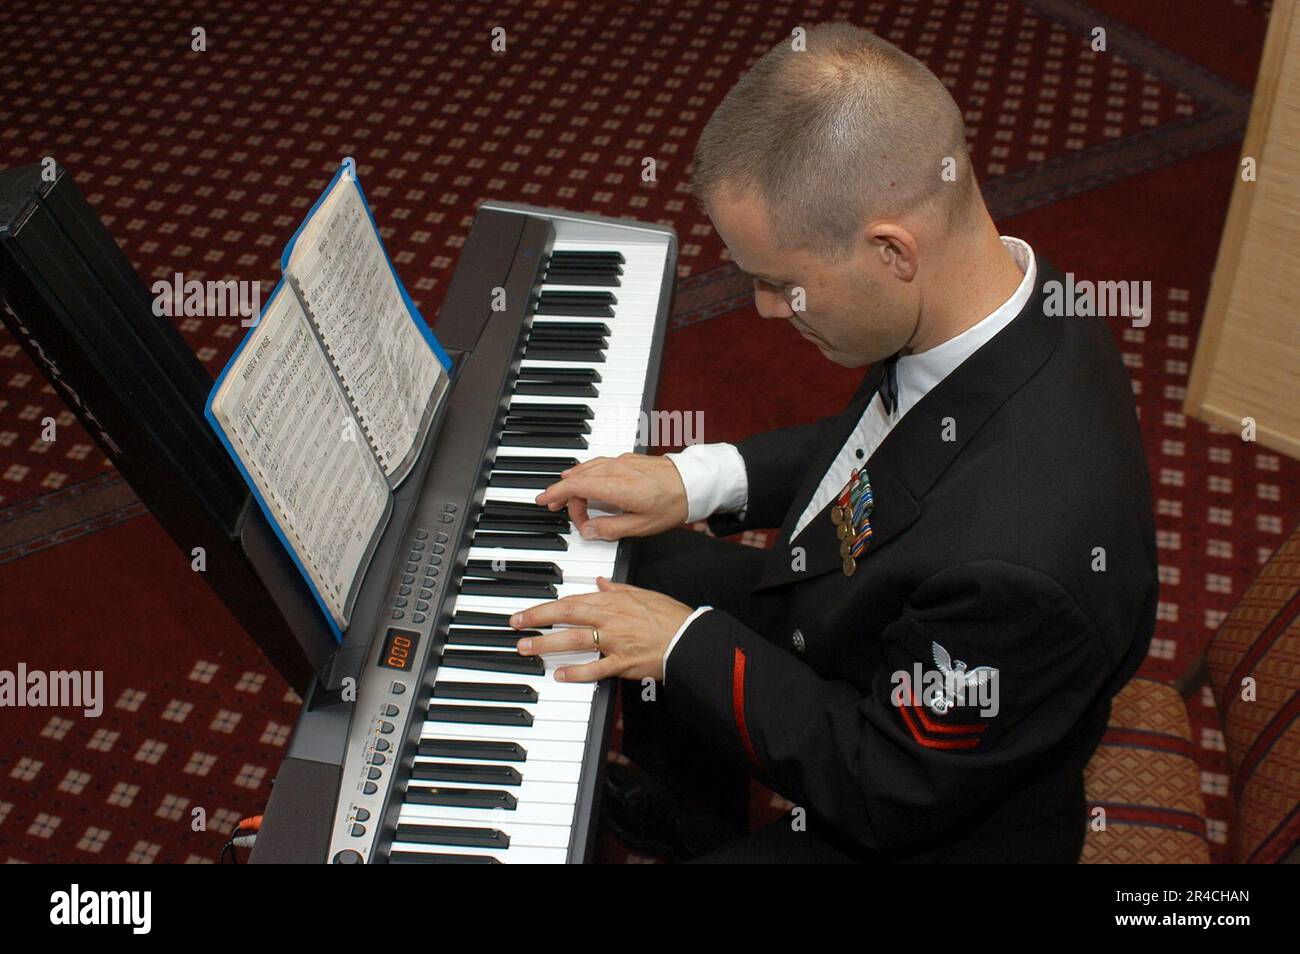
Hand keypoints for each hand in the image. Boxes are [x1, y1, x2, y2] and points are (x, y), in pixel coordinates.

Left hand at [510, 577, 692, 682]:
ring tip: (527, 648)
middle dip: (538, 619)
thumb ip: (618, 589)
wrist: (690, 639)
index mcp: (614, 601)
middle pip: (567, 615)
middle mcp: (611, 619)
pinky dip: (578, 672)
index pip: (572, 600)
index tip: (527, 612)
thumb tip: (600, 582)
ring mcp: (616, 641)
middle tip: (516, 626)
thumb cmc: (670, 617)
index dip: (546, 606)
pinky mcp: (624, 663)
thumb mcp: (643, 594)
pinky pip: (597, 668)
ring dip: (548, 643)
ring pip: (576, 639)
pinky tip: (560, 674)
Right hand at [534, 452, 687, 540]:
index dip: (555, 493)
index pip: (576, 486)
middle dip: (564, 493)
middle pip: (578, 478)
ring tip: (567, 497)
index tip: (543, 500)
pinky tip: (586, 480)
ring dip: (574, 482)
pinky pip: (598, 464)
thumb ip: (611, 529)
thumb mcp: (641, 526)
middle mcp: (616, 469)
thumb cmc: (673, 503)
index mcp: (616, 486)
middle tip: (556, 508)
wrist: (694, 482)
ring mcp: (622, 461)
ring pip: (587, 468)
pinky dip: (586, 474)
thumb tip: (588, 531)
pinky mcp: (628, 459)